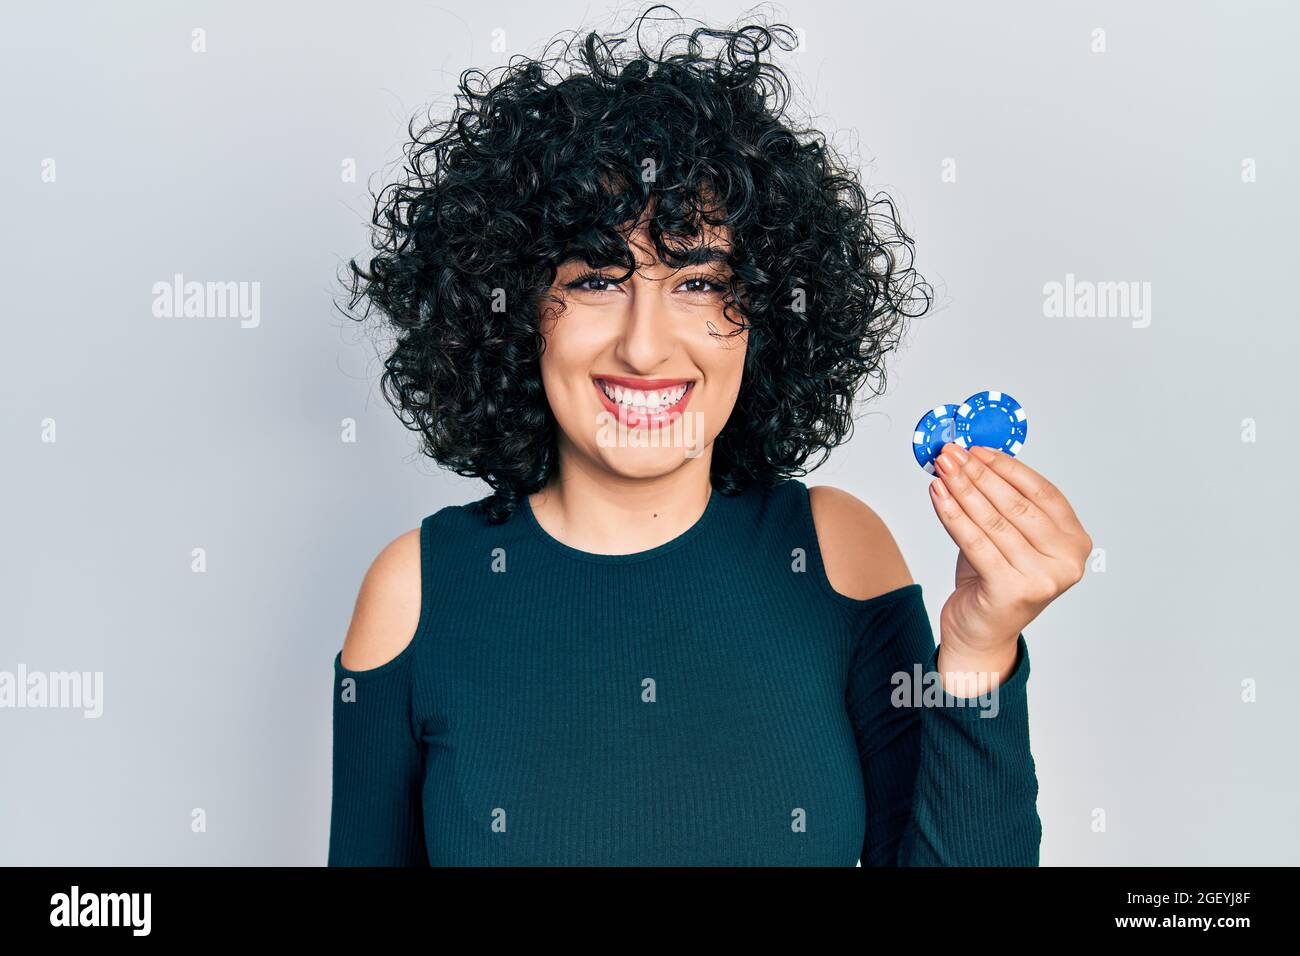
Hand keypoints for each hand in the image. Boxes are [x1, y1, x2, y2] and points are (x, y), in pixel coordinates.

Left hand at [929, 443, 1090, 663]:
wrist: (981, 634)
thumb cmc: (993, 581)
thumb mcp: (1005, 537)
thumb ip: (999, 502)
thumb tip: (971, 458)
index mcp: (1075, 541)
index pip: (1042, 492)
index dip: (1007, 466)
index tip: (977, 449)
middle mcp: (1067, 562)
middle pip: (1016, 504)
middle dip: (978, 474)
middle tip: (951, 453)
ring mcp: (1043, 579)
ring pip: (993, 521)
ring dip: (962, 489)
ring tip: (941, 468)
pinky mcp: (1012, 592)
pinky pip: (975, 543)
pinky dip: (952, 514)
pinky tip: (937, 495)